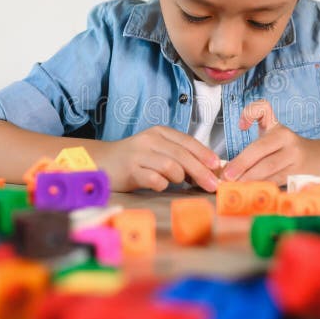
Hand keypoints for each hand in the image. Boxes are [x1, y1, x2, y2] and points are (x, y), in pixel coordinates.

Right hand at [100, 126, 221, 192]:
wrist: (102, 161)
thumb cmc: (135, 159)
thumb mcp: (157, 150)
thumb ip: (179, 156)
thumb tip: (208, 169)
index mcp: (160, 132)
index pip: (187, 141)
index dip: (204, 154)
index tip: (217, 166)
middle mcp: (149, 140)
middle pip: (182, 155)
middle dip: (201, 171)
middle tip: (212, 185)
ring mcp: (138, 154)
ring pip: (170, 166)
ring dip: (179, 177)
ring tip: (176, 182)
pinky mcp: (129, 170)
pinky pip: (153, 179)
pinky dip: (162, 185)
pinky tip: (160, 185)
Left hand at [221, 100, 318, 183]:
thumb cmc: (290, 150)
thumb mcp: (275, 140)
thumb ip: (255, 148)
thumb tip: (227, 168)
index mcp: (278, 127)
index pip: (263, 109)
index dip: (249, 114)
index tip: (241, 127)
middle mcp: (287, 138)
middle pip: (260, 148)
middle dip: (241, 163)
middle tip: (226, 176)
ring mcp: (295, 156)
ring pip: (268, 167)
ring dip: (248, 178)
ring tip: (234, 185)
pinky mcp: (299, 174)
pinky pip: (275, 181)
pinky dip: (261, 186)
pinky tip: (251, 190)